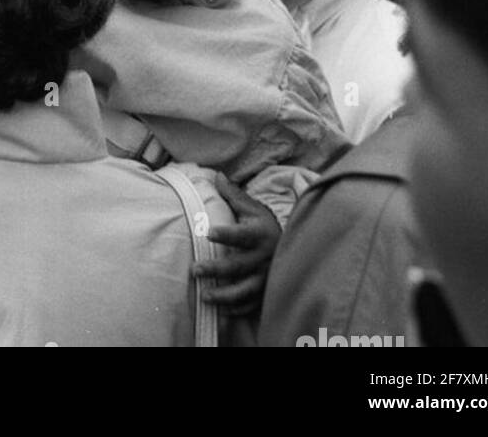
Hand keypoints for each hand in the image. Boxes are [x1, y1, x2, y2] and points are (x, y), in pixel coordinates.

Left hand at [191, 173, 280, 314]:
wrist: (293, 245)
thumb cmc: (264, 224)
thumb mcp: (253, 208)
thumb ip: (233, 194)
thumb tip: (216, 175)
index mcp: (259, 234)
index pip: (241, 235)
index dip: (226, 234)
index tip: (208, 232)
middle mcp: (263, 258)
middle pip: (238, 266)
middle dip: (216, 269)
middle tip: (194, 269)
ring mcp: (266, 277)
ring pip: (245, 290)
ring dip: (224, 295)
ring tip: (203, 297)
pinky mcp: (266, 292)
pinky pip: (252, 304)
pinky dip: (237, 309)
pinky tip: (220, 312)